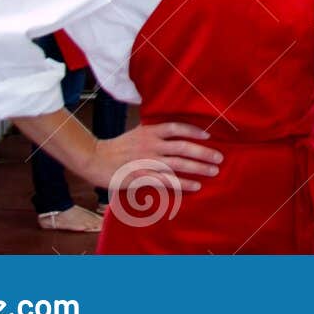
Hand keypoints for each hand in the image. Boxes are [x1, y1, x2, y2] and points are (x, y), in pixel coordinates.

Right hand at [82, 122, 221, 193]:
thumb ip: (155, 132)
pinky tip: (195, 185)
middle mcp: (150, 145)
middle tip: (219, 158)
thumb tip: (176, 134)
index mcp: (149, 131)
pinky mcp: (141, 177)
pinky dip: (182, 184)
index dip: (194, 131)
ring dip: (198, 168)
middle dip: (203, 153)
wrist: (94, 159)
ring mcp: (146, 162)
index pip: (177, 128)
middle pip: (182, 147)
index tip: (208, 136)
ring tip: (213, 171)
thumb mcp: (137, 132)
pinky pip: (166, 181)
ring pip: (178, 165)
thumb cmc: (118, 147)